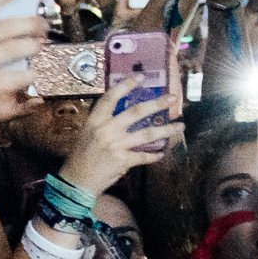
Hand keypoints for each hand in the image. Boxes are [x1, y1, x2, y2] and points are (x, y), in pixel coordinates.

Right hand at [57, 75, 180, 194]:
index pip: (110, 98)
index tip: (141, 77)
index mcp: (95, 121)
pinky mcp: (122, 160)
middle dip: (157, 104)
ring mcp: (115, 145)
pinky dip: (154, 156)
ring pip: (147, 134)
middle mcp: (106, 130)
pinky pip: (144, 156)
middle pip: (135, 112)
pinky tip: (162, 154)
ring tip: (180, 126)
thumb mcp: (87, 134)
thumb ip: (103, 124)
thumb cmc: (81, 156)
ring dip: (166, 130)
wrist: (77, 181)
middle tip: (173, 98)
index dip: (125, 86)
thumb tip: (125, 114)